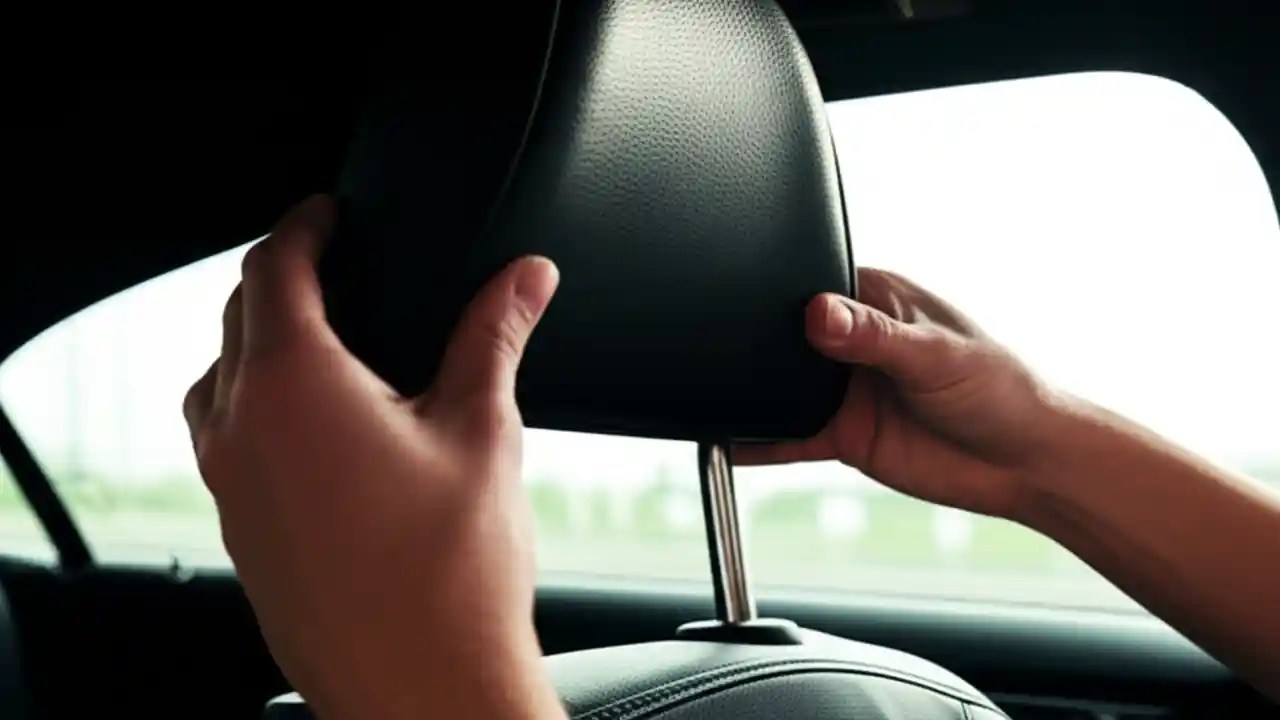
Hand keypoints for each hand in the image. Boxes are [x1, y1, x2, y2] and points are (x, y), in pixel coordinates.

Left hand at [183, 196, 564, 719]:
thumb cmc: (449, 576)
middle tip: (331, 264)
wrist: (421, 688)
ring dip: (259, 345)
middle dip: (282, 278)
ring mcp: (229, 487)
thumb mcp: (482, 430)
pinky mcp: (239, 532)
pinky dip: (257, 408)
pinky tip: (319, 432)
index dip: (304, 226)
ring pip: (220, 381)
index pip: (274, 267)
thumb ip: (495, 336)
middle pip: (237, 317)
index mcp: (295, 387)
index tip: (326, 214)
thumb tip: (525, 278)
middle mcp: (242, 430)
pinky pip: (226, 441)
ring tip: (322, 343)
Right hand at [735, 268, 1067, 520]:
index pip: (813, 286)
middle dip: (757, 346)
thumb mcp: (935, 353)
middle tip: (722, 353)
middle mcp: (853, 343)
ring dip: (756, 395)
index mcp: (876, 300)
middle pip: (786, 338)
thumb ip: (875, 336)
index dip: (779, 291)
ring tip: (716, 395)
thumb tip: (818, 313)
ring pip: (782, 389)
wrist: (1022, 465)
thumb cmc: (1000, 391)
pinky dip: (760, 443)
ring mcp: (844, 390)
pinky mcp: (842, 435)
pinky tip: (730, 443)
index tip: (744, 301)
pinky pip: (789, 439)